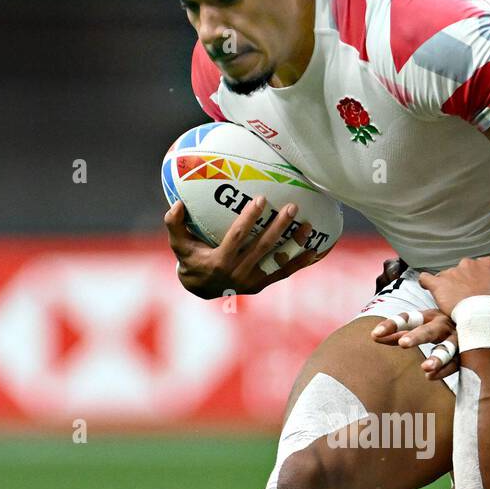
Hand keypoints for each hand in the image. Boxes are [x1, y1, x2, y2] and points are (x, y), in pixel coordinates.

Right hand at [167, 196, 319, 298]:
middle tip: (291, 207)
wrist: (200, 288)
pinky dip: (299, 263)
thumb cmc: (190, 258)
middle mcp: (237, 273)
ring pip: (276, 261)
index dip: (249, 219)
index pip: (237, 237)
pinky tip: (314, 251)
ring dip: (294, 244)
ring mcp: (252, 281)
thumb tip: (177, 204)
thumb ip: (174, 223)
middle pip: (262, 247)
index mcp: (219, 261)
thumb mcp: (178, 242)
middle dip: (278, 227)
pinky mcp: (261, 285)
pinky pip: (283, 273)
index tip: (261, 200)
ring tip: (307, 226)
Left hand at [370, 308, 460, 379]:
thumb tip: (374, 337)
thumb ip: (399, 333)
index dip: (392, 325)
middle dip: (417, 337)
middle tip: (402, 344)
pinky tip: (430, 376)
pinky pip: (456, 363)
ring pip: (448, 348)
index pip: (409, 318)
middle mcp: (444, 325)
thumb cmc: (440, 326)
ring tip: (425, 368)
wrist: (480, 323)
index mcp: (430, 316)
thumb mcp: (421, 326)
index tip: (374, 335)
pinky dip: (444, 370)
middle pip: (429, 330)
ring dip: (438, 357)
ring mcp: (457, 339)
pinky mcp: (467, 354)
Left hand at [419, 253, 489, 319]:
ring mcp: (453, 273)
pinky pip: (426, 279)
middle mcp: (470, 264)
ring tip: (451, 302)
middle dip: (464, 283)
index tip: (481, 293)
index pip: (481, 268)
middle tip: (466, 300)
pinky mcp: (439, 284)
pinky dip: (426, 283)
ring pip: (448, 277)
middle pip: (464, 272)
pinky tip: (428, 289)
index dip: (480, 281)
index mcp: (487, 264)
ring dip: (449, 287)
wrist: (484, 318)